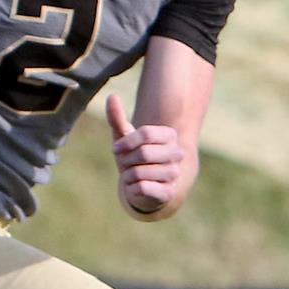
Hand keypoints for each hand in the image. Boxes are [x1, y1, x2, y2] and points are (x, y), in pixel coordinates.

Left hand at [106, 95, 183, 219]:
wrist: (142, 186)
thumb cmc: (133, 157)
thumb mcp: (123, 137)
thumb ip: (117, 118)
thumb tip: (111, 95)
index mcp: (169, 135)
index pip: (146, 133)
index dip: (126, 142)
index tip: (116, 149)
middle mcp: (176, 154)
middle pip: (143, 153)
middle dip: (126, 161)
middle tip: (125, 164)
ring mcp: (174, 174)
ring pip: (140, 173)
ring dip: (127, 176)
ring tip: (132, 176)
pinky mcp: (168, 193)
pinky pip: (142, 187)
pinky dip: (131, 188)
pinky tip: (136, 187)